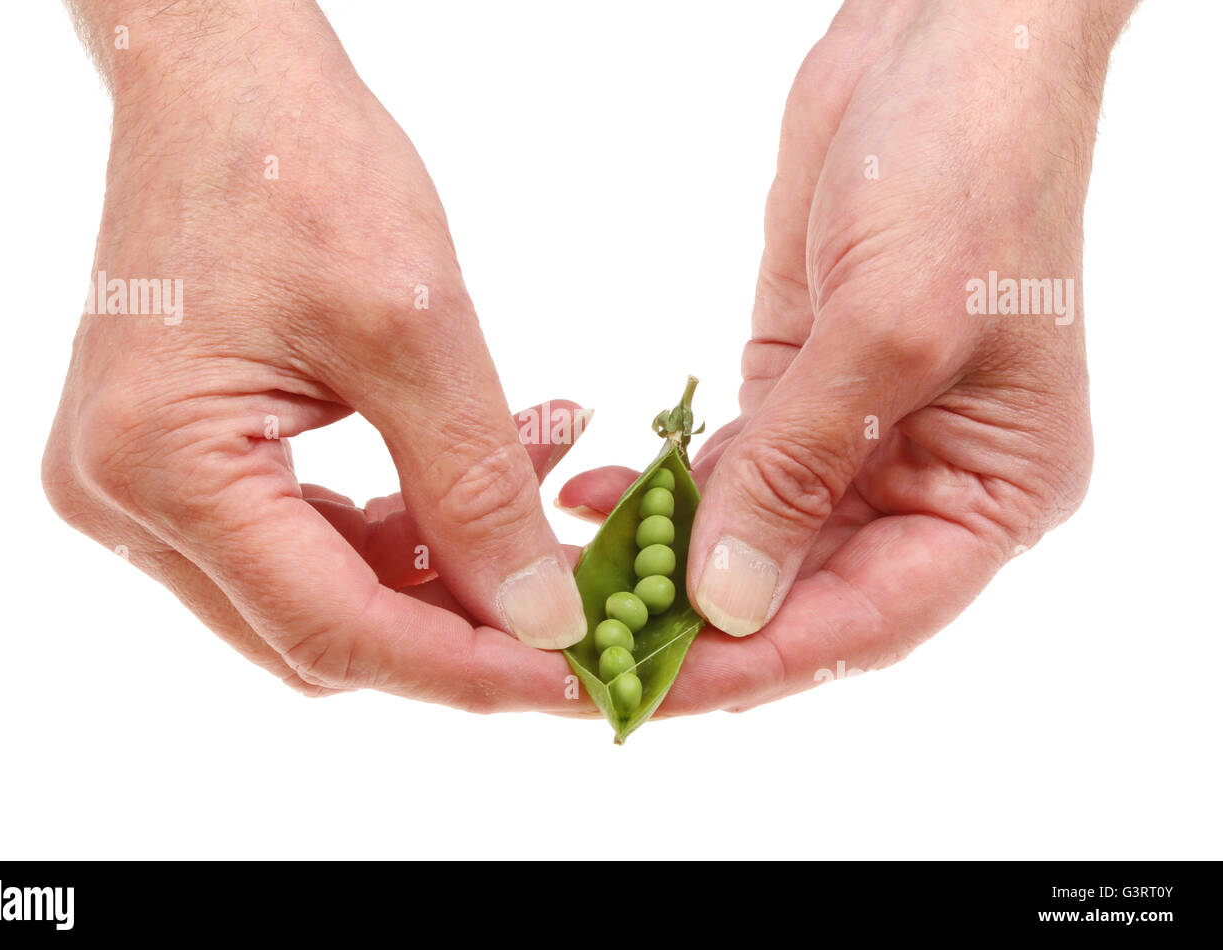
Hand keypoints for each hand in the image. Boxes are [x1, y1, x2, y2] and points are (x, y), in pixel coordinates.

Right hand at [43, 1, 586, 708]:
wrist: (223, 78)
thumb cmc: (299, 163)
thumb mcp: (416, 330)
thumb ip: (475, 489)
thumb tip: (537, 619)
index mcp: (161, 464)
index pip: (331, 629)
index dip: (461, 668)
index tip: (568, 681)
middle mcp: (125, 498)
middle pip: (315, 631)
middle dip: (452, 627)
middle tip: (566, 605)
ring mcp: (139, 485)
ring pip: (314, 594)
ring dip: (433, 568)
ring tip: (533, 495)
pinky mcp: (173, 461)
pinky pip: (298, 539)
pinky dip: (396, 526)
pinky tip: (474, 471)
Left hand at [561, 0, 1134, 713]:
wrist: (946, 47)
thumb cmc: (969, 172)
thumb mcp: (891, 328)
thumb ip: (803, 469)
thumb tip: (729, 600)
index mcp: (993, 491)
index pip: (872, 617)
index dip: (763, 661)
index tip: (658, 691)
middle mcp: (931, 480)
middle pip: (805, 593)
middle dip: (700, 625)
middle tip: (591, 651)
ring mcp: (861, 437)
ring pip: (757, 539)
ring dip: (666, 565)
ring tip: (575, 586)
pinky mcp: (802, 390)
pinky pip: (729, 473)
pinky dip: (663, 494)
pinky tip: (593, 503)